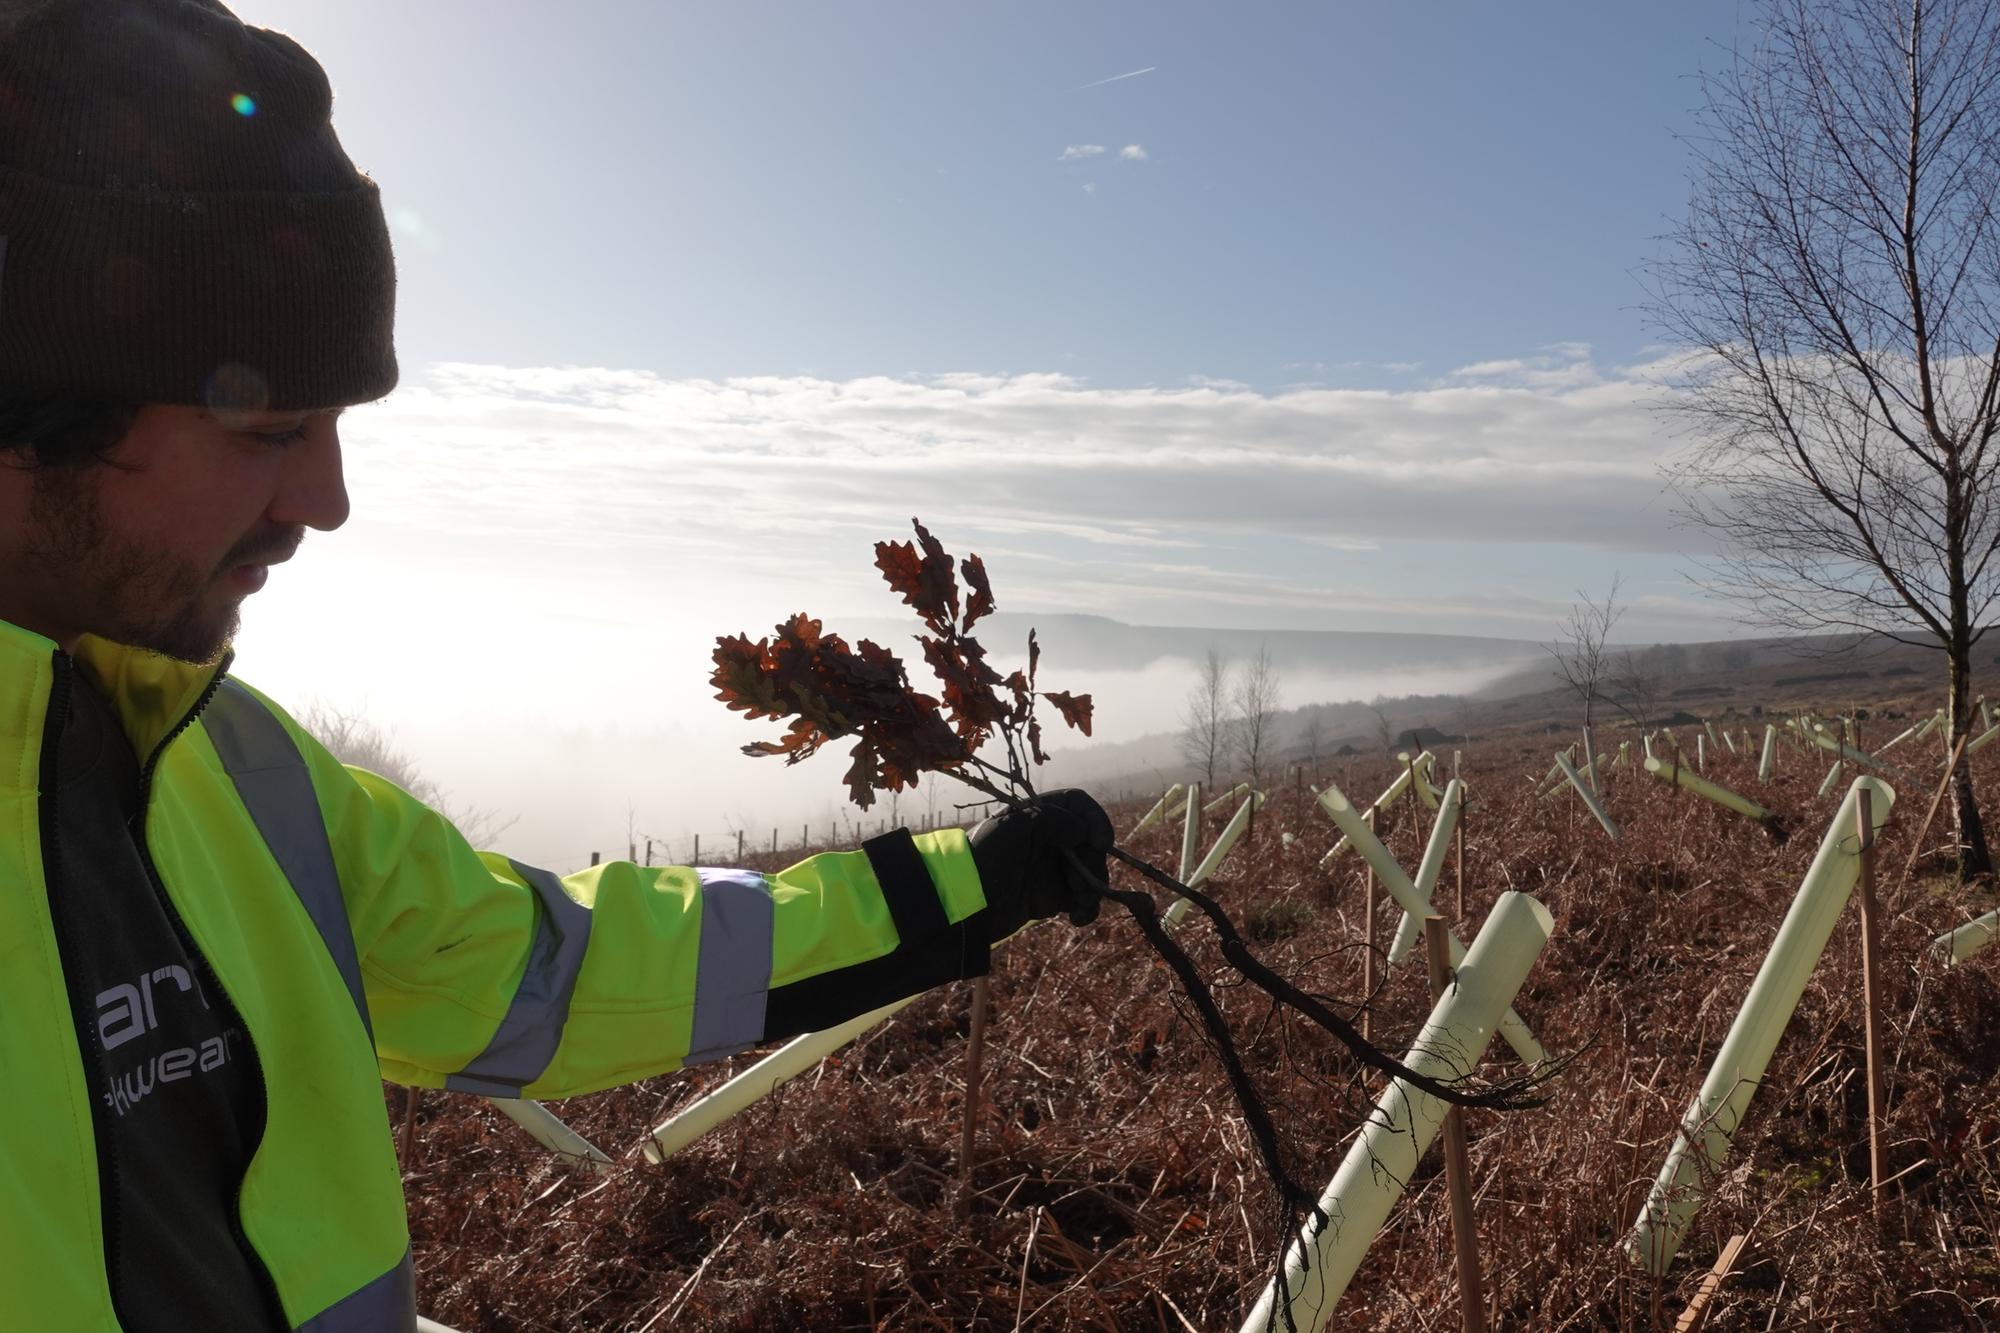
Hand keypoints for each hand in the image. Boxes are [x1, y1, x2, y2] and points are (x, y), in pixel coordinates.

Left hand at [968, 788, 1113, 940]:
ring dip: (1092, 888)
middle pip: (1091, 843)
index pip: (1078, 806)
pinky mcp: (1053, 897)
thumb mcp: (1017, 827)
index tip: (1100, 843)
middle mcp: (1049, 840)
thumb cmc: (988, 858)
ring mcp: (1052, 869)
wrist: (968, 902)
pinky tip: (1077, 917)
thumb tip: (1083, 832)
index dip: (1095, 820)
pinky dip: (1086, 908)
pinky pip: (1083, 899)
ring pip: (1091, 873)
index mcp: (1039, 816)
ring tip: (1079, 903)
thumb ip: (1055, 820)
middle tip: (1077, 882)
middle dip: (1093, 863)